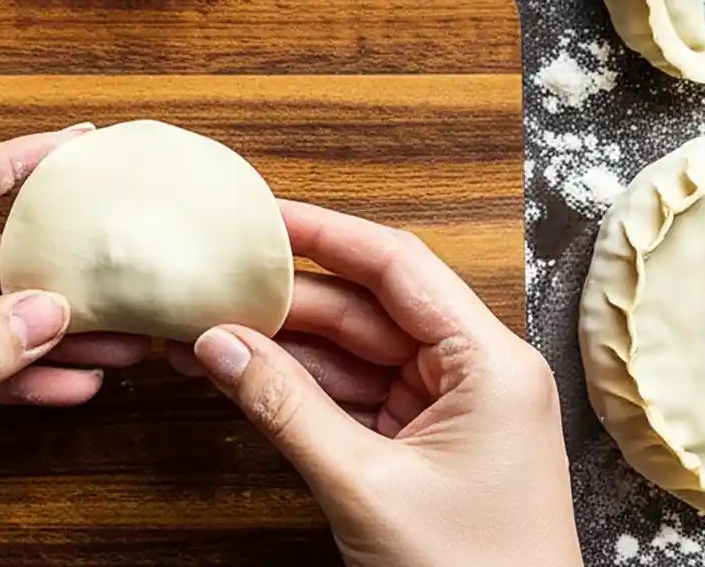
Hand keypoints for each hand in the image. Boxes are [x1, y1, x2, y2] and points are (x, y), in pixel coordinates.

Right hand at [171, 201, 581, 566]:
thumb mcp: (365, 488)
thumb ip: (286, 408)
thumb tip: (218, 343)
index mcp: (492, 365)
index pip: (398, 267)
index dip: (325, 235)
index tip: (262, 217)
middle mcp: (478, 373)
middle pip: (370, 308)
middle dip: (290, 302)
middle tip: (214, 286)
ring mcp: (451, 410)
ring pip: (357, 354)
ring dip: (287, 348)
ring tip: (212, 333)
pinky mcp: (425, 444)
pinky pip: (356, 396)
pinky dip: (303, 389)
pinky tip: (248, 375)